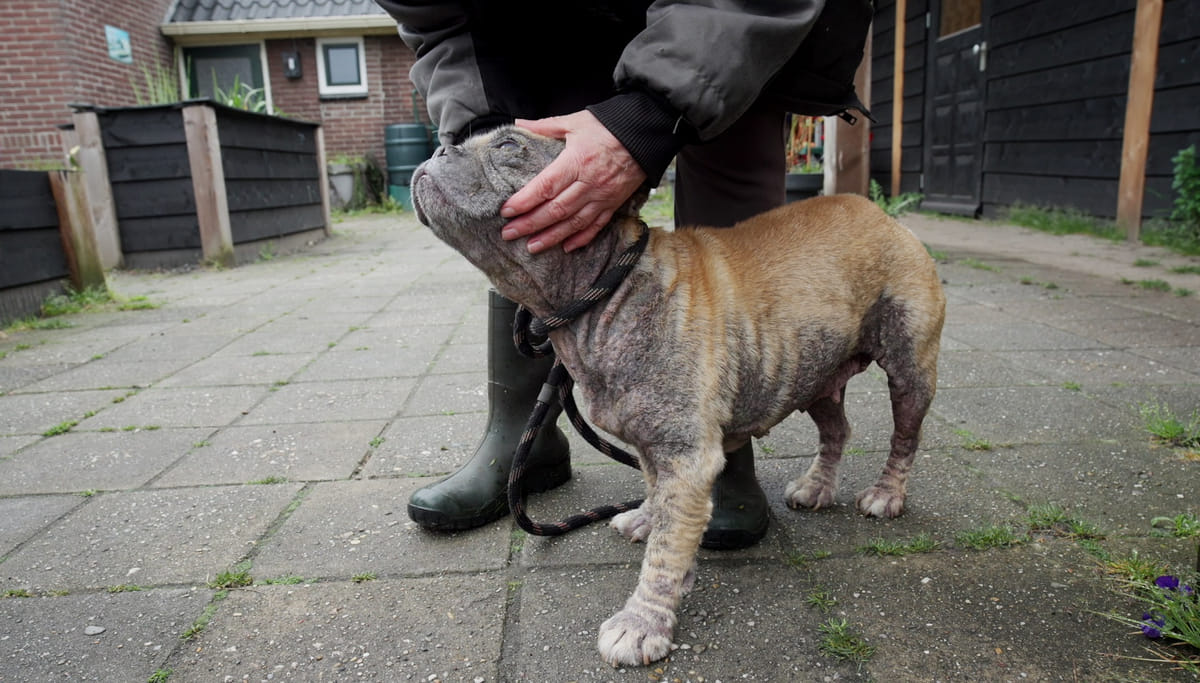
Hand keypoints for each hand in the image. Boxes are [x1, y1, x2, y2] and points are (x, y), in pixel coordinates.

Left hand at [501, 111, 646, 253]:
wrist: (646, 134)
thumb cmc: (608, 126)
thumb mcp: (575, 121)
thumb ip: (545, 126)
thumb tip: (518, 122)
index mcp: (576, 161)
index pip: (545, 186)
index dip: (525, 201)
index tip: (506, 211)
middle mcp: (589, 183)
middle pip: (555, 210)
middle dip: (530, 224)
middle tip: (508, 234)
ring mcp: (602, 197)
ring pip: (573, 223)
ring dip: (551, 237)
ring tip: (531, 247)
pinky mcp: (613, 204)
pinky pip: (596, 226)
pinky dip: (581, 239)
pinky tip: (566, 247)